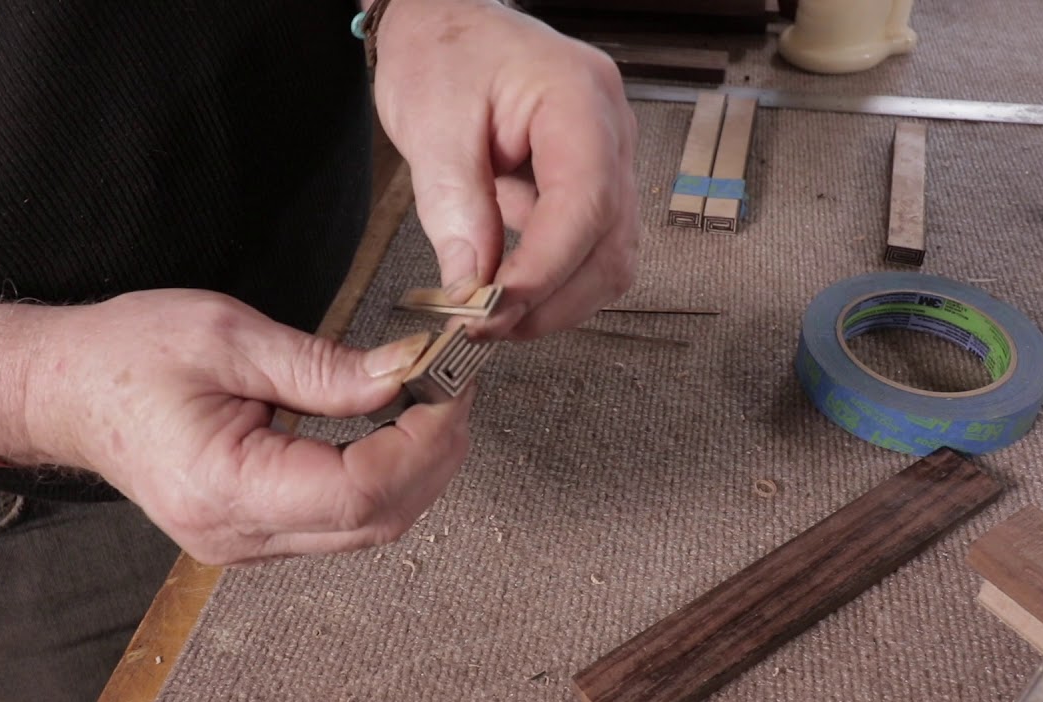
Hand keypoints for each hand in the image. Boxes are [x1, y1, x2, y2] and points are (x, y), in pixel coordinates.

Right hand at [23, 290, 472, 565]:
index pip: (359, 490)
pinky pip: (342, 521)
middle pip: (376, 520)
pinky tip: (396, 428)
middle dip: (434, 454)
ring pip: (368, 528)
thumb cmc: (126, 355)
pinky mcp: (255, 530)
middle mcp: (238, 532)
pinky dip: (384, 477)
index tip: (448, 384)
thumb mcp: (227, 336)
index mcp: (223, 486)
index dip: (421, 441)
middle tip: (455, 385)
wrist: (64, 390)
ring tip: (433, 400)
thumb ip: (322, 366)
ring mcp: (247, 541)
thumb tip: (405, 373)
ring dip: (417, 468)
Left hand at [372, 0, 639, 339]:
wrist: (447, 22)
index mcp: (578, 98)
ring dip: (556, 300)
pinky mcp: (591, 183)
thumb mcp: (431, 122)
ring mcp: (609, 159)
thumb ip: (454, 206)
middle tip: (487, 329)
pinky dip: (552, 280)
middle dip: (553, 300)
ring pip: (609, 258)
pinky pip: (590, 248)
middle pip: (611, 244)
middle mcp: (610, 130)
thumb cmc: (443, 51)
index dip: (545, 270)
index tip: (495, 311)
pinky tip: (506, 284)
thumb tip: (470, 286)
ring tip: (494, 317)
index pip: (585, 203)